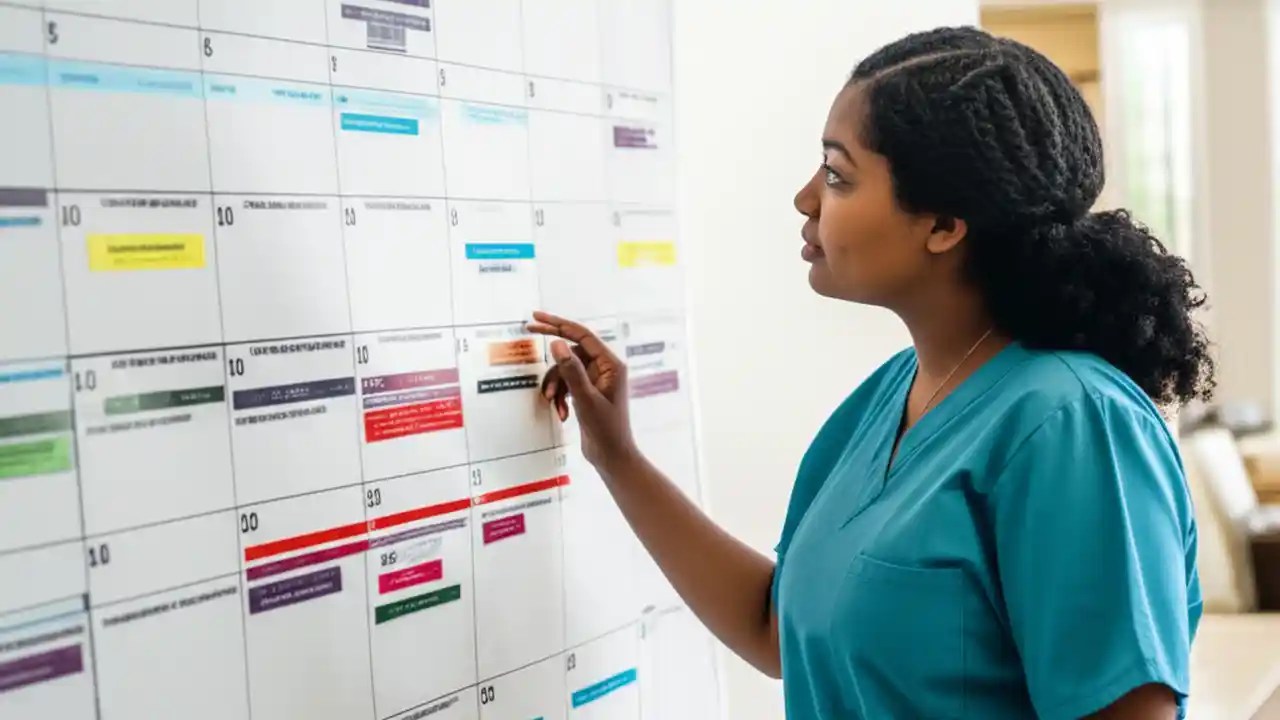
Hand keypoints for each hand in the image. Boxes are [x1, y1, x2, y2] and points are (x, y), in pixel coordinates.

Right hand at [526, 310, 638, 473]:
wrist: (612, 456)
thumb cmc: (606, 429)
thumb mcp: (585, 399)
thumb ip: (571, 370)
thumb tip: (557, 343)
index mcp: (611, 364)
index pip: (582, 335)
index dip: (559, 324)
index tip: (537, 317)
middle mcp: (605, 368)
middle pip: (572, 350)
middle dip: (552, 352)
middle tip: (528, 330)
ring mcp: (596, 380)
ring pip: (565, 370)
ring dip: (555, 385)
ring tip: (554, 403)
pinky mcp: (588, 392)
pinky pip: (567, 384)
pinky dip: (560, 396)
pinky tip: (562, 413)